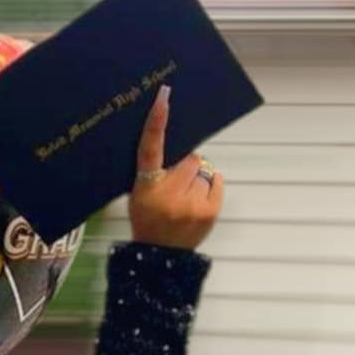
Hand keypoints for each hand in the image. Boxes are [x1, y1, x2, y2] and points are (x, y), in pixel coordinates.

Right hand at [128, 83, 223, 250]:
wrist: (160, 257)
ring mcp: (192, 204)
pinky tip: (197, 201)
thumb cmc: (148, 221)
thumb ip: (153, 171)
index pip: (150, 149)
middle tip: (175, 187)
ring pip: (202, 171)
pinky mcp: (209, 211)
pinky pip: (215, 181)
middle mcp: (169, 194)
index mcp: (146, 188)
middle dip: (185, 167)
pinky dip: (209, 186)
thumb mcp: (138, 195)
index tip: (163, 97)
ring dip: (196, 180)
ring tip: (184, 201)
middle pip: (189, 159)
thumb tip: (178, 147)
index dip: (156, 122)